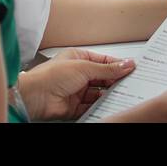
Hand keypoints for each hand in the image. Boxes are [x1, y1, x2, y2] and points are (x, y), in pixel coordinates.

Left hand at [16, 49, 135, 120]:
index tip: (132, 68)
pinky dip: (99, 107)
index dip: (117, 65)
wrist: (35, 96)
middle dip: (114, 80)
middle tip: (129, 82)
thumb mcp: (84, 67)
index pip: (103, 61)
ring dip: (107, 94)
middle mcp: (77, 74)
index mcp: (78, 58)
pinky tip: (107, 105)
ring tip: (120, 94)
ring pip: (98, 93)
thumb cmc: (51, 75)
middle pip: (102, 78)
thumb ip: (107, 68)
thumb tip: (126, 64)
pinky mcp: (74, 106)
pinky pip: (91, 107)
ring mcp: (76, 91)